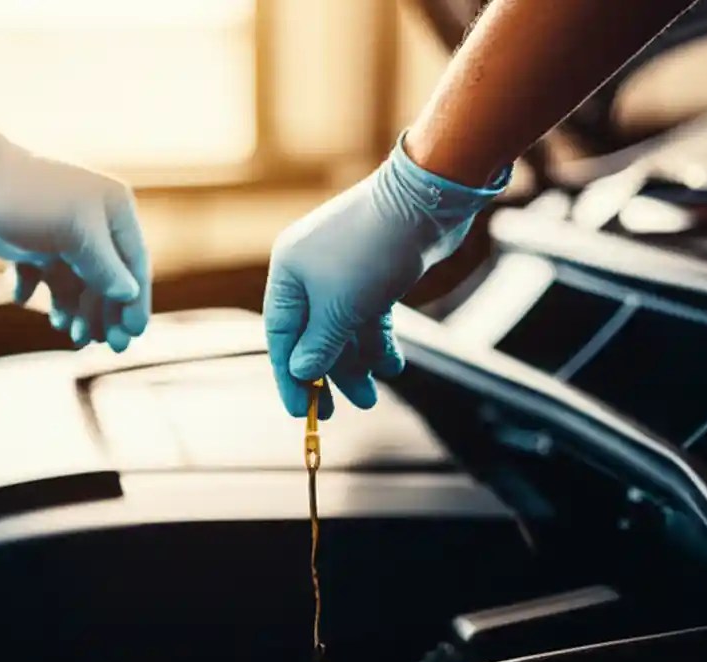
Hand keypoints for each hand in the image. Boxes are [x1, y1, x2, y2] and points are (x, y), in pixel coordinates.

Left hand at [0, 118, 149, 351]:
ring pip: (79, 284)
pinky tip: (25, 296)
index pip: (134, 263)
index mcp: (114, 210)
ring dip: (76, 310)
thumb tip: (128, 294)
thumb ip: (104, 266)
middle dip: (107, 313)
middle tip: (108, 346)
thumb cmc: (30, 200)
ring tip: (71, 334)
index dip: (136, 301)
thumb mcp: (75, 234)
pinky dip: (40, 292)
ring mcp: (64, 235)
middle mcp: (94, 222)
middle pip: (109, 279)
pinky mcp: (34, 246)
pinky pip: (46, 279)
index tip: (132, 334)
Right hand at [263, 132, 509, 417]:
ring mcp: (344, 271)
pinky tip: (391, 366)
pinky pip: (368, 316)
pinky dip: (377, 341)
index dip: (289, 376)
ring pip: (344, 329)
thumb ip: (319, 345)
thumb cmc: (372, 251)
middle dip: (328, 374)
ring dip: (357, 363)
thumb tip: (301, 372)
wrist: (425, 202)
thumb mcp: (341, 308)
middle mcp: (311, 271)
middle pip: (313, 334)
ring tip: (370, 397)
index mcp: (288, 272)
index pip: (281, 335)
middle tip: (337, 413)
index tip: (301, 411)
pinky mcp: (375, 272)